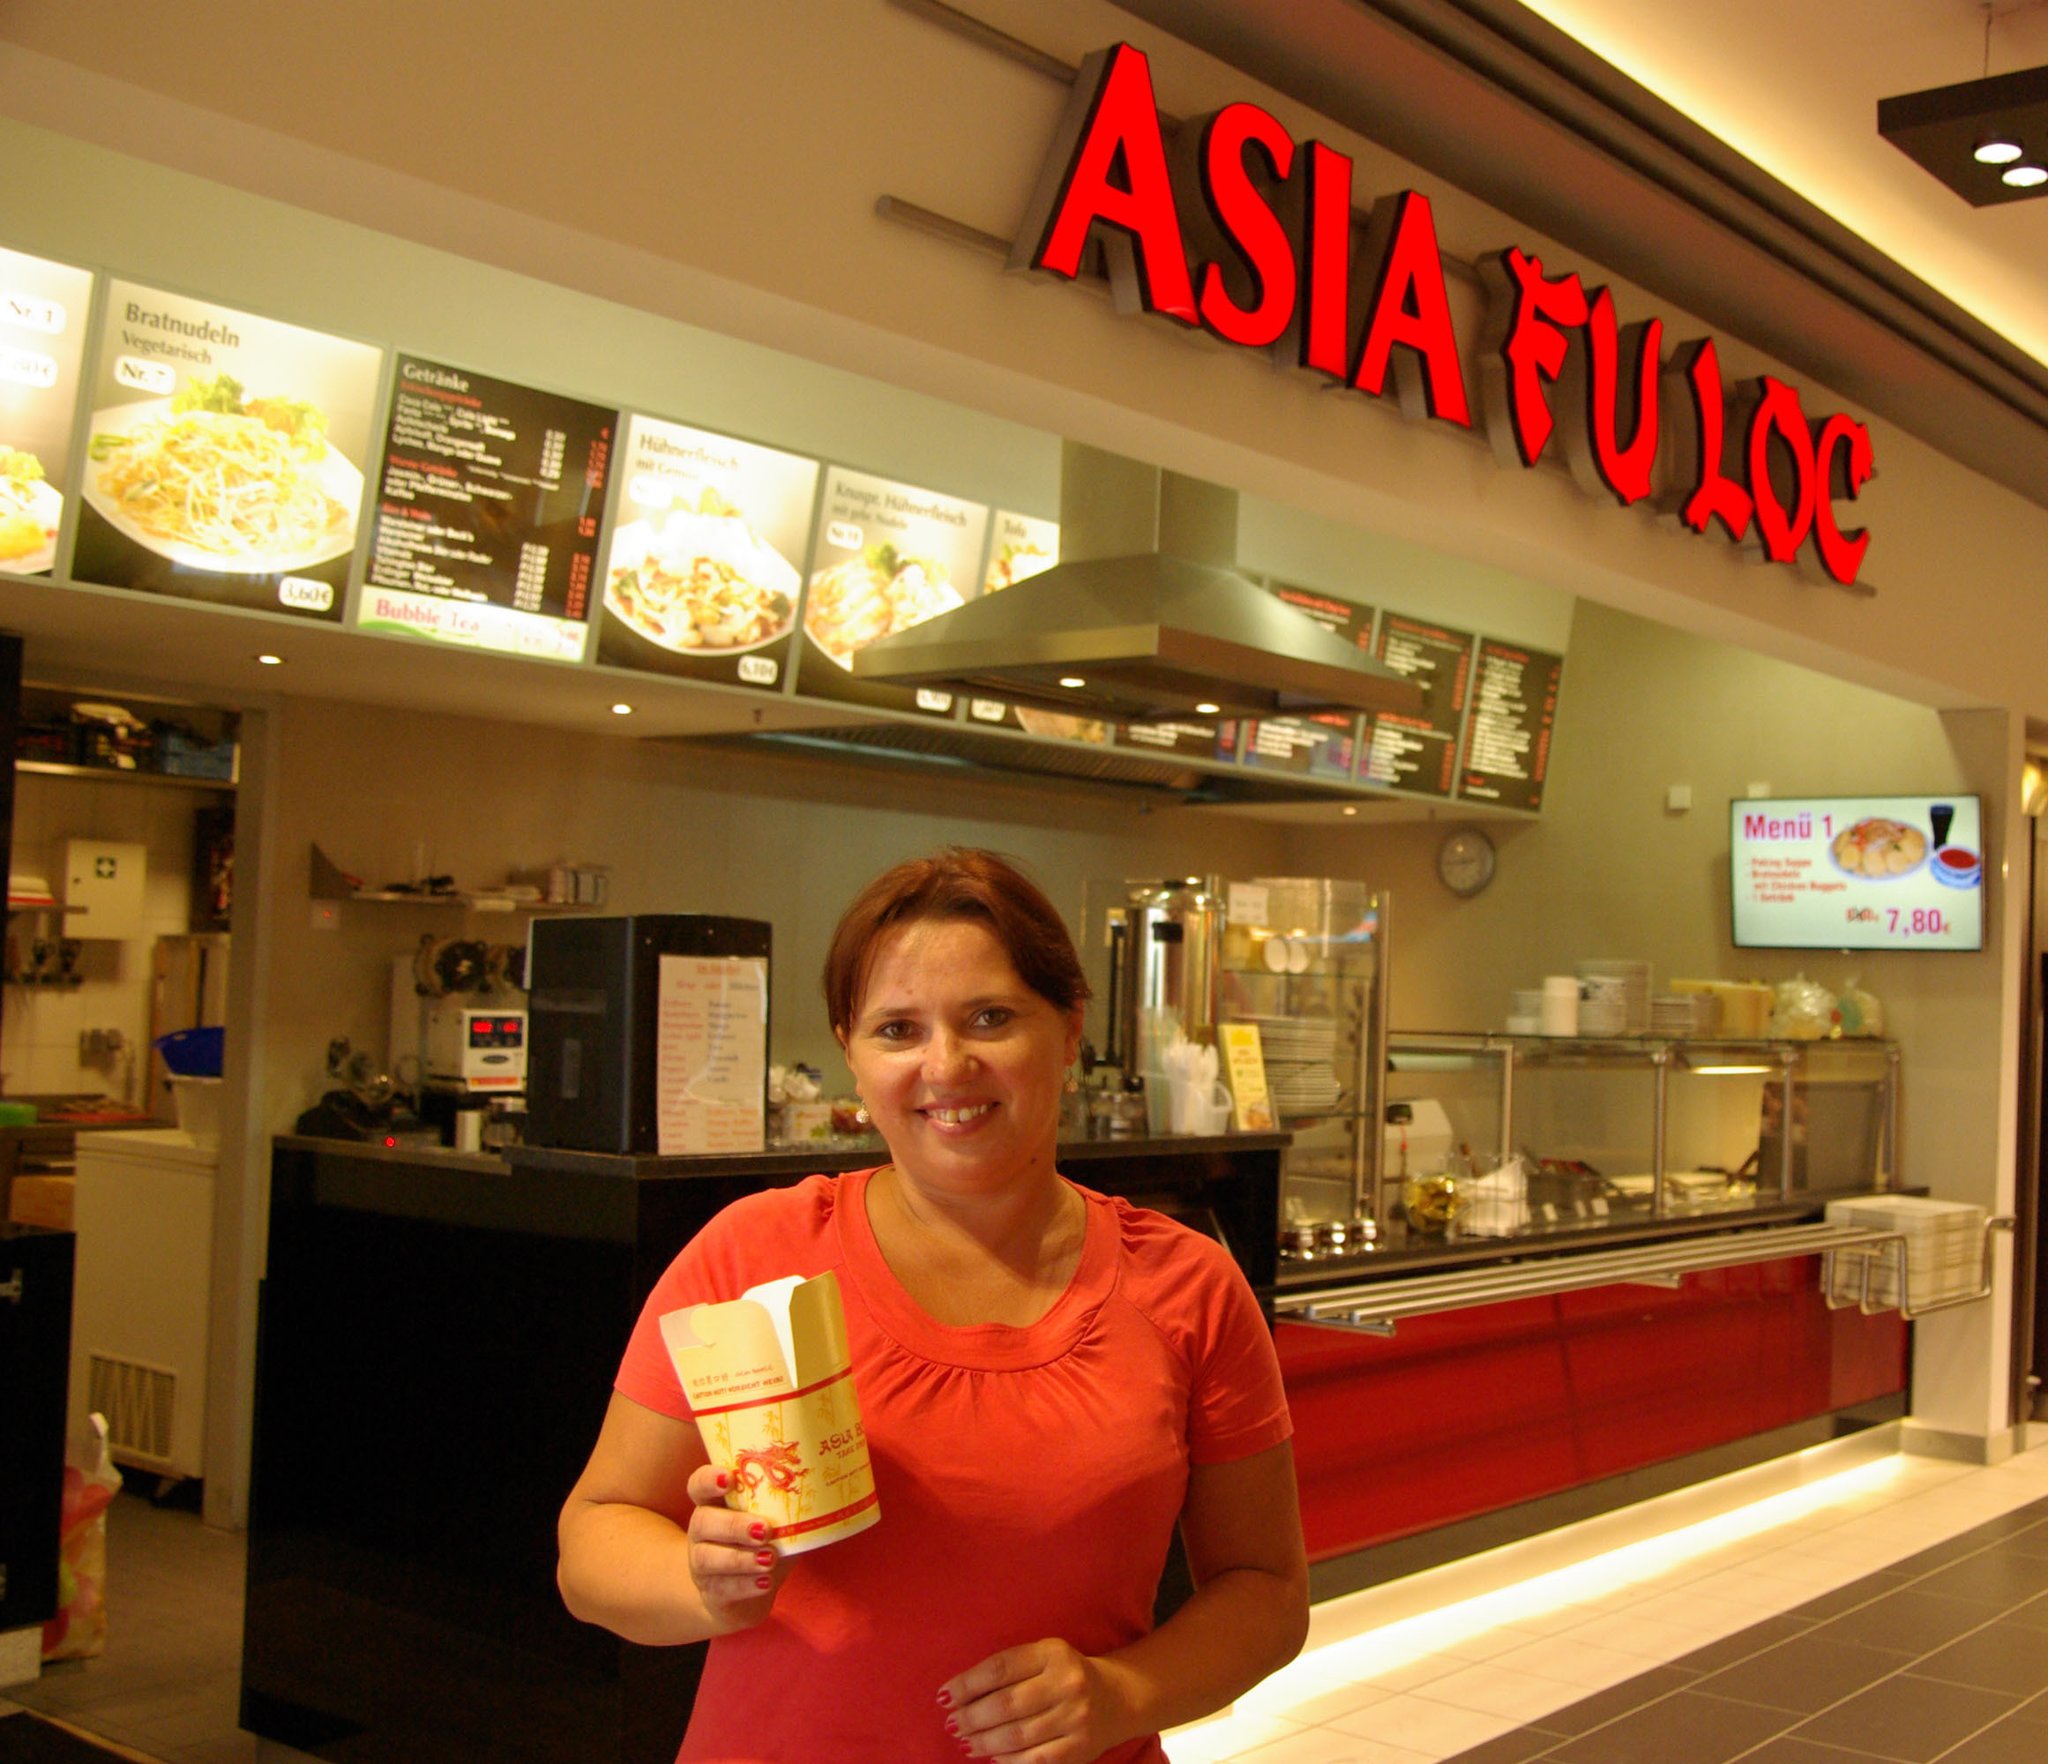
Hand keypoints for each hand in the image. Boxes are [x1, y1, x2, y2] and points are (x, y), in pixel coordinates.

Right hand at [683, 1464, 786, 1632]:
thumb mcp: (777, 1524)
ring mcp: (701, 1564)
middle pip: (701, 1522)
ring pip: (707, 1558)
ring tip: (769, 1559)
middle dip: (733, 1525)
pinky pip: (722, 1588)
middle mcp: (702, 1532)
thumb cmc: (763, 1546)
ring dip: (740, 1558)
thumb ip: (788, 1510)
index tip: (729, 1478)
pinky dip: (745, 1585)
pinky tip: (765, 1582)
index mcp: (715, 1505)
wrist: (745, 1594)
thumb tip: (827, 1495)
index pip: (698, 1485)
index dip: (708, 1480)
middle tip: (764, 1529)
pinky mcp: (710, 1593)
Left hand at [940, 1639, 1131, 1762]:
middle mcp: (1067, 1683)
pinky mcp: (1079, 1749)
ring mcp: (1075, 1718)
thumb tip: (958, 1695)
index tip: (944, 1695)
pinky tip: (992, 1757)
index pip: (1001, 1667)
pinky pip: (1034, 1760)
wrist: (1117, 1698)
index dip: (968, 1683)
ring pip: (1017, 1735)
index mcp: (1053, 1653)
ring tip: (965, 1741)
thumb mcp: (1043, 1657)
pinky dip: (1007, 1761)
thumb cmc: (1065, 1674)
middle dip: (971, 1717)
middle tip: (952, 1723)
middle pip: (1006, 1704)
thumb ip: (1008, 1669)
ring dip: (983, 1741)